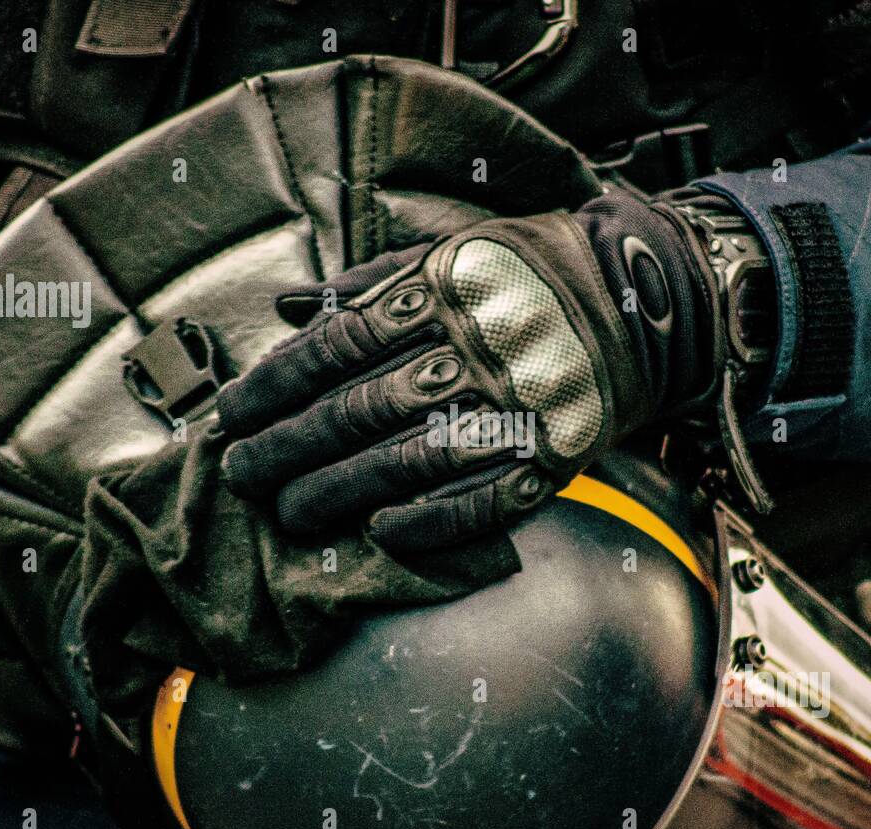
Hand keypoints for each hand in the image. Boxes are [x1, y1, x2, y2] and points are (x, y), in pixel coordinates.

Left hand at [217, 189, 711, 550]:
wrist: (637, 304)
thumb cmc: (524, 276)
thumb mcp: (447, 253)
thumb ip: (367, 283)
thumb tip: (287, 309)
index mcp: (439, 297)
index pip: (337, 348)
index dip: (276, 386)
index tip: (232, 416)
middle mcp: (471, 353)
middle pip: (360, 409)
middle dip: (290, 449)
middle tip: (243, 477)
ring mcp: (512, 409)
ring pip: (409, 461)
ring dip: (341, 493)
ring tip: (290, 516)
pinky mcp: (549, 456)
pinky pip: (483, 499)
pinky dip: (430, 521)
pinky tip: (381, 535)